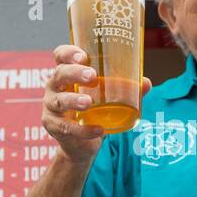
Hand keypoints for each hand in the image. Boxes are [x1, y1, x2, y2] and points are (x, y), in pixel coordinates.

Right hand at [44, 45, 151, 162]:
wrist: (79, 143)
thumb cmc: (91, 111)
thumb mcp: (106, 97)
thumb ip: (124, 88)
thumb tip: (146, 83)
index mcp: (66, 73)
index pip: (60, 56)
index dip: (68, 52)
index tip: (83, 55)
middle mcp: (54, 87)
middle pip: (59, 75)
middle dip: (74, 73)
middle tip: (92, 76)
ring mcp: (51, 107)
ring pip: (59, 101)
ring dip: (73, 100)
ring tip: (88, 102)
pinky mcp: (53, 127)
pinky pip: (67, 128)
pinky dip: (83, 130)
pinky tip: (98, 130)